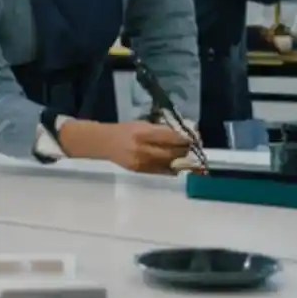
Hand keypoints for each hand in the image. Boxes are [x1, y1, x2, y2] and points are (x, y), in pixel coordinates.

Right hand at [61, 121, 190, 173]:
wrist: (103, 143)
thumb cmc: (124, 130)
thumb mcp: (142, 124)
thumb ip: (160, 130)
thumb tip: (181, 134)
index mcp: (144, 133)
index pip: (171, 138)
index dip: (184, 139)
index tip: (193, 138)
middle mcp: (144, 149)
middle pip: (173, 153)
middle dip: (185, 151)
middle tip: (192, 148)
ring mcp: (142, 163)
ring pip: (169, 164)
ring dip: (180, 161)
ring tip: (186, 157)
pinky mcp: (141, 172)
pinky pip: (162, 172)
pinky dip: (171, 169)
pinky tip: (176, 166)